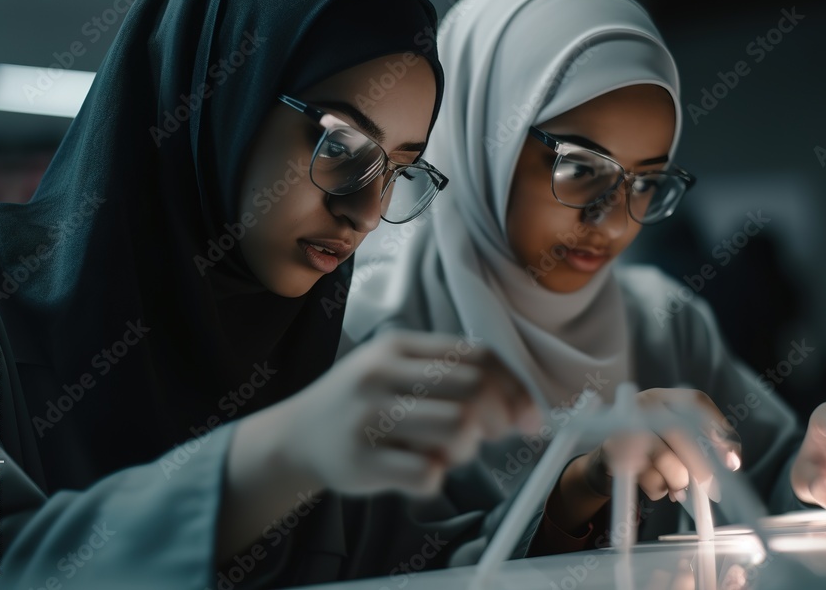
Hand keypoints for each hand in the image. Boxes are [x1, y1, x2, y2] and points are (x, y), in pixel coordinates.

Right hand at [267, 329, 540, 496]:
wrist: (296, 436)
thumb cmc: (364, 403)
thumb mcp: (398, 370)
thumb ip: (452, 376)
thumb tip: (524, 405)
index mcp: (397, 346)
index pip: (477, 357)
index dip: (515, 387)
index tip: (530, 415)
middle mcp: (381, 375)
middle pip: (473, 390)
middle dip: (497, 418)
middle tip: (490, 435)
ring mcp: (368, 418)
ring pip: (457, 430)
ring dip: (466, 450)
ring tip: (446, 452)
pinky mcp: (360, 462)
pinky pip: (427, 474)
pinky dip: (436, 478)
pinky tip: (418, 470)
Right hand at [583, 388, 742, 502]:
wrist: (604, 462)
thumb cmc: (647, 450)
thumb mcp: (672, 440)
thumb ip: (701, 444)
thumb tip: (732, 462)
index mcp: (661, 397)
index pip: (696, 401)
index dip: (717, 428)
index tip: (731, 461)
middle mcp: (641, 404)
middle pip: (679, 431)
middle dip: (699, 465)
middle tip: (711, 488)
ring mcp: (623, 425)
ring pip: (663, 458)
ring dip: (676, 482)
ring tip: (677, 489)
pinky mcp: (612, 450)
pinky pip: (645, 476)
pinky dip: (657, 489)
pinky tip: (654, 486)